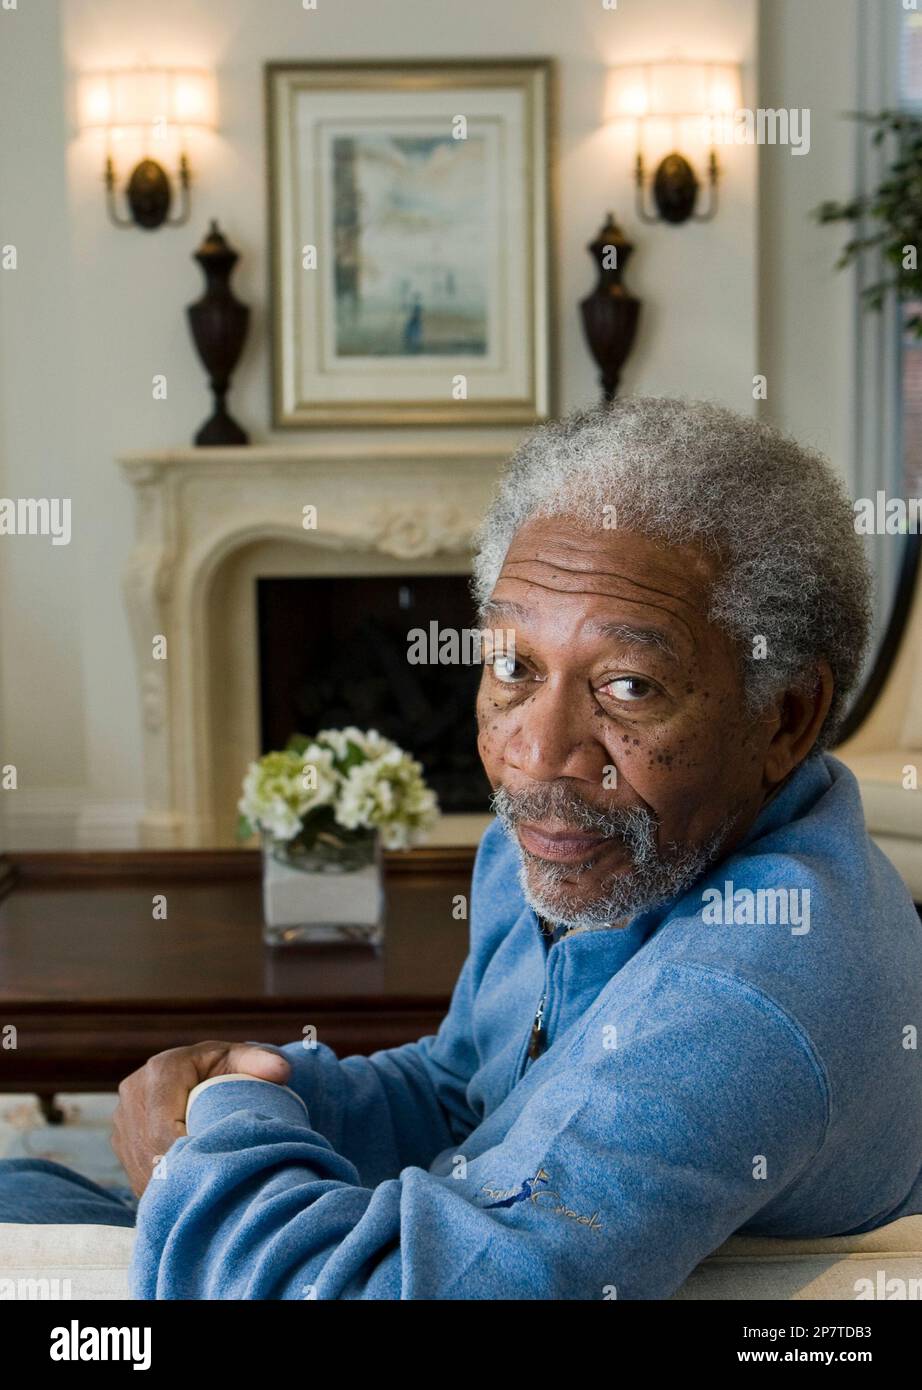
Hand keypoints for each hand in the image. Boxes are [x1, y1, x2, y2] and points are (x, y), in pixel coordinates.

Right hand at [111, 1040, 290, 1197]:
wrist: (196, 1075)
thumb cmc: (224, 1068)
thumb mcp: (241, 1059)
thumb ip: (261, 1061)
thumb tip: (283, 1072)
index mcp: (162, 1071)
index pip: (165, 1126)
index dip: (187, 1156)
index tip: (217, 1171)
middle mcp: (134, 1095)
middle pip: (151, 1152)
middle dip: (182, 1176)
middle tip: (215, 1191)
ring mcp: (123, 1123)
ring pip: (142, 1169)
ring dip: (171, 1187)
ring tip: (203, 1197)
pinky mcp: (122, 1146)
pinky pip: (138, 1176)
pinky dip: (164, 1189)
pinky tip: (189, 1197)